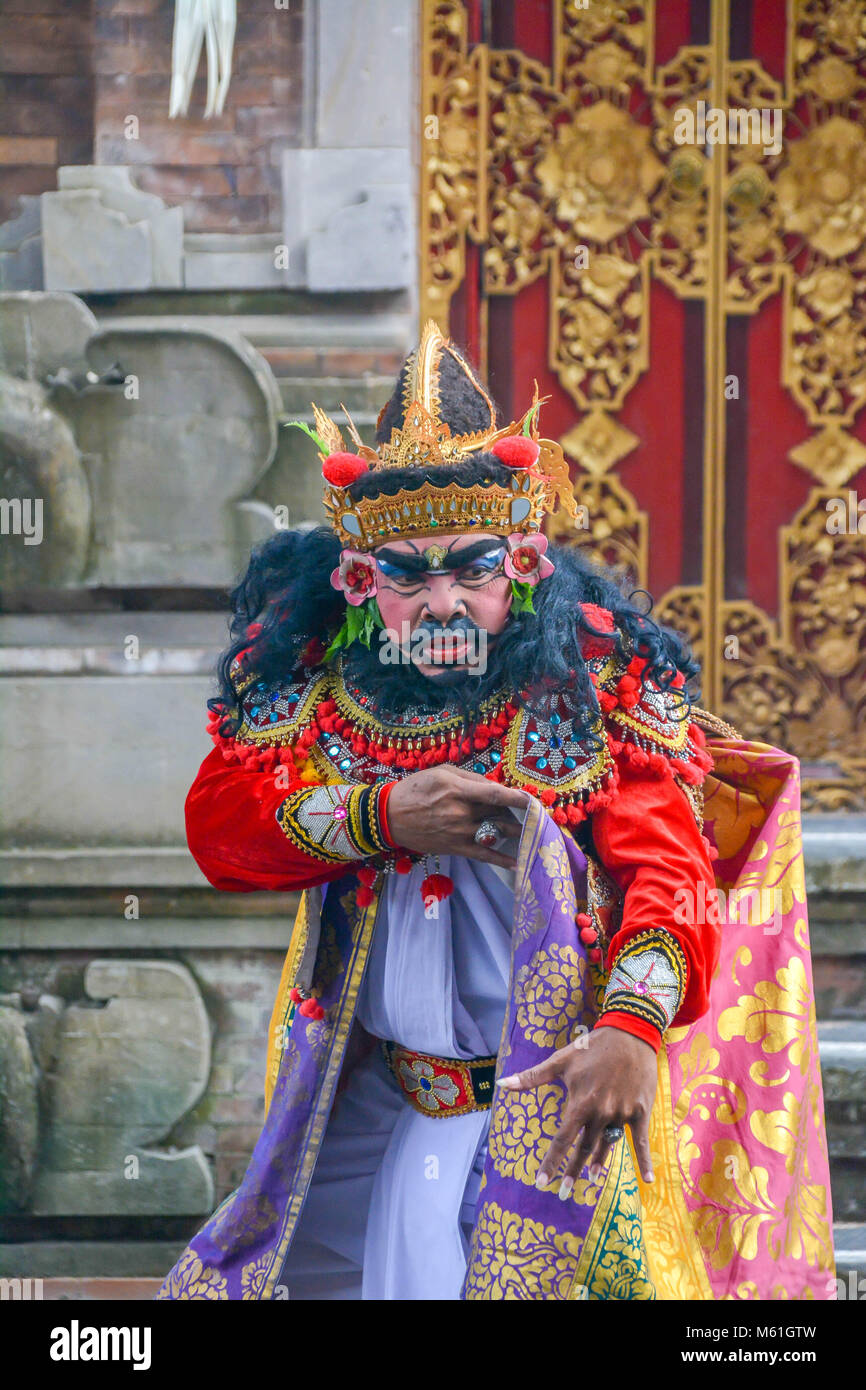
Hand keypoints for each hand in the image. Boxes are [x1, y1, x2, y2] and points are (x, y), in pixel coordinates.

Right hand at [386, 765, 529, 867]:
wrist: (389, 817)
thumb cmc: (414, 789)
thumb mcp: (440, 772)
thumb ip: (470, 777)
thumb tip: (494, 786)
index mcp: (457, 790)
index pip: (495, 795)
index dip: (517, 798)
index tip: (533, 799)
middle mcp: (461, 812)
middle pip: (498, 813)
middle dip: (516, 813)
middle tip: (531, 813)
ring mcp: (459, 833)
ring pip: (495, 833)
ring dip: (515, 832)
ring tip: (530, 831)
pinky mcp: (455, 848)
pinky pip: (483, 855)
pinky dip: (502, 860)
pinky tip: (518, 863)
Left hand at [497, 1025, 657, 1192]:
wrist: (629, 1033)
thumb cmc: (592, 1047)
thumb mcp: (560, 1060)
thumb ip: (532, 1077)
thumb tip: (502, 1084)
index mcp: (580, 1103)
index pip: (562, 1139)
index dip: (551, 1162)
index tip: (542, 1181)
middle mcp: (600, 1113)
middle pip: (584, 1148)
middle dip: (573, 1171)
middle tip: (563, 1192)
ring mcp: (622, 1114)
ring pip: (608, 1146)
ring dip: (599, 1165)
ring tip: (592, 1181)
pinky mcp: (640, 1112)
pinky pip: (640, 1141)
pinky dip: (645, 1161)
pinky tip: (648, 1180)